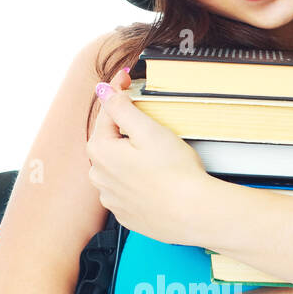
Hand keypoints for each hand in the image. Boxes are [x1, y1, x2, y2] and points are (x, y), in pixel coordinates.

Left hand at [87, 69, 212, 243]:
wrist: (193, 213)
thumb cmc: (175, 174)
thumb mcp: (148, 130)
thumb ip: (121, 108)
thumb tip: (104, 92)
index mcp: (101, 152)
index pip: (105, 113)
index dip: (117, 93)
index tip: (126, 80)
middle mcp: (100, 177)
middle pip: (109, 141)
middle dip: (123, 128)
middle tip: (147, 120)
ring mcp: (111, 198)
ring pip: (116, 167)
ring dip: (129, 156)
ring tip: (156, 155)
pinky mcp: (125, 214)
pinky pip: (125, 189)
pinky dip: (136, 180)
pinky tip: (155, 177)